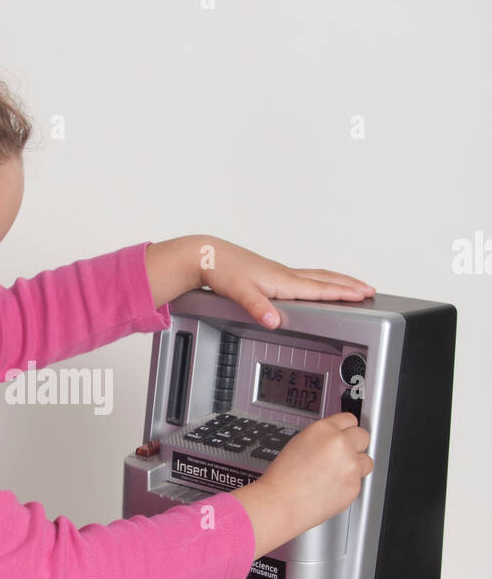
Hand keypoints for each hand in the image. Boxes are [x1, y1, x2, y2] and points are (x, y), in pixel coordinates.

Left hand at [197, 237, 374, 329]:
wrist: (208, 257)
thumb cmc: (222, 271)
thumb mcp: (238, 292)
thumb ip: (257, 307)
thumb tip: (273, 321)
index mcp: (282, 280)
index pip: (320, 288)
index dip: (343, 292)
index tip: (365, 294)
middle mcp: (285, 275)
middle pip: (326, 279)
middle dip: (350, 285)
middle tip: (371, 290)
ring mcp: (281, 274)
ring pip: (318, 277)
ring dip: (339, 281)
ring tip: (354, 287)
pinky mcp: (273, 276)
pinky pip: (307, 278)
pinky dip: (322, 281)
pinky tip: (319, 286)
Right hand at [231, 413, 373, 555]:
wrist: (280, 503)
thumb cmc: (283, 478)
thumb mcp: (299, 443)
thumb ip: (322, 438)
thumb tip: (336, 439)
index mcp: (323, 429)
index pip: (349, 419)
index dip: (346, 429)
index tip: (346, 435)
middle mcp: (340, 443)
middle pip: (363, 436)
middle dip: (355, 444)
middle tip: (344, 454)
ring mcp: (350, 464)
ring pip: (367, 460)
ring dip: (357, 465)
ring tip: (338, 473)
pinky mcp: (355, 485)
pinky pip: (360, 481)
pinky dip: (349, 484)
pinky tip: (332, 487)